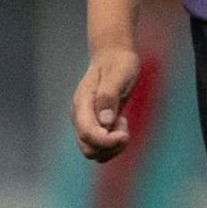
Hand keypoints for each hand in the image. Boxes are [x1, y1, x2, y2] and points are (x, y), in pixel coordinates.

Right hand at [73, 46, 140, 161]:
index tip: (125, 135)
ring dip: (113, 147)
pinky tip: (121, 124)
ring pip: (94, 151)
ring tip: (123, 124)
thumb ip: (109, 97)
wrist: (113, 56)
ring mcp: (86, 122)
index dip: (107, 141)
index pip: (88, 134)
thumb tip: (105, 122)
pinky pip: (101, 146)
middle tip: (126, 130)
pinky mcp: (96, 125)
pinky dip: (113, 143)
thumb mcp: (117, 76)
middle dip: (110, 147)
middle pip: (89, 149)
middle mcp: (80, 117)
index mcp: (82, 105)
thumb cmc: (117, 63)